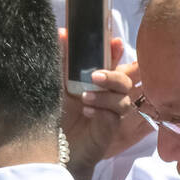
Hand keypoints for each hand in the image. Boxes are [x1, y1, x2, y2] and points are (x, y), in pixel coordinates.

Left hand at [59, 34, 152, 179]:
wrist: (50, 146)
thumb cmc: (55, 114)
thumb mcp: (57, 83)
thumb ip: (62, 59)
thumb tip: (63, 32)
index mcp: (99, 81)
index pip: (117, 62)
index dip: (118, 52)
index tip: (115, 42)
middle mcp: (109, 95)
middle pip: (129, 78)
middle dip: (115, 74)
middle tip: (94, 75)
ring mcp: (112, 113)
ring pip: (124, 98)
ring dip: (105, 94)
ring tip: (84, 97)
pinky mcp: (110, 129)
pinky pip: (116, 115)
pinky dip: (103, 110)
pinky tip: (88, 111)